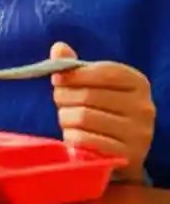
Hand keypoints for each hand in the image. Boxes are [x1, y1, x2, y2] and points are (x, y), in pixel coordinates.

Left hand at [52, 42, 154, 182]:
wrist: (119, 152)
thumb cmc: (101, 111)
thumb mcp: (92, 86)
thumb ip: (75, 68)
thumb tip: (59, 47)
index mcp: (137, 83)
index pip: (104, 71)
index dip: (74, 74)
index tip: (58, 79)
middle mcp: (144, 107)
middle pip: (88, 95)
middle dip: (64, 98)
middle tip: (60, 102)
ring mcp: (139, 133)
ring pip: (83, 118)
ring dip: (65, 118)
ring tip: (68, 120)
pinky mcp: (127, 156)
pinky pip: (85, 140)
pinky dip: (71, 137)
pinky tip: (73, 136)